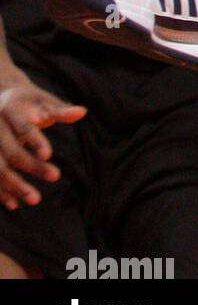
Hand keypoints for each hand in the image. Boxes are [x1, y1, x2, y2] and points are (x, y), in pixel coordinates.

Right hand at [0, 72, 84, 210]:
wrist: (1, 100)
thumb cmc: (27, 103)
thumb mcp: (43, 102)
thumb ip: (60, 110)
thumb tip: (82, 112)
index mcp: (11, 110)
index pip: (24, 128)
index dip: (35, 141)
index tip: (48, 154)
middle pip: (12, 152)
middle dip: (32, 166)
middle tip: (56, 176)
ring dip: (15, 186)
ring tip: (36, 199)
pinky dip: (1, 192)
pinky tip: (15, 204)